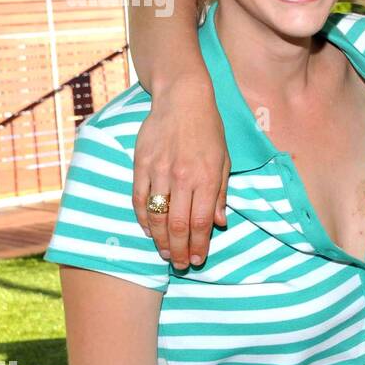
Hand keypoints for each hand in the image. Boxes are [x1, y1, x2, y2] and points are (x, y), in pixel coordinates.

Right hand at [131, 74, 228, 268]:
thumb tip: (219, 223)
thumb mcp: (224, 160)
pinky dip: (143, 218)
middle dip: (179, 249)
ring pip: (156, 215)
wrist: (183, 99)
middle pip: (177, 224)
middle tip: (181, 265)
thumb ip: (221, 193)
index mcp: (206, 177)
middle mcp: (182, 177)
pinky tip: (148, 231)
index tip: (198, 259)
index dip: (199, 244)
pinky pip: (139, 199)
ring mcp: (159, 171)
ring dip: (160, 240)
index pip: (201, 221)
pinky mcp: (141, 164)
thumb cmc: (209, 130)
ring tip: (165, 254)